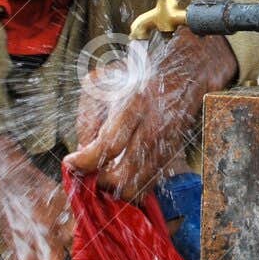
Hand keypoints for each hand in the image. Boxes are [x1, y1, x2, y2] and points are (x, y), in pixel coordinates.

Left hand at [64, 30, 236, 200]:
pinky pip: (150, 183)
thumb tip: (83, 149)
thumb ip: (90, 115)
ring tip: (105, 173)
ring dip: (117, 187)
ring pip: (139, 186)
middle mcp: (153, 128)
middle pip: (124, 175)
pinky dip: (133, 185)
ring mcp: (166, 144)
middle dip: (101, 181)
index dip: (85, 161)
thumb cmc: (141, 76)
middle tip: (91, 171)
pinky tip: (122, 172)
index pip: (108, 145)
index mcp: (135, 104)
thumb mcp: (106, 83)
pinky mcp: (172, 155)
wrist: (187, 72)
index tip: (71, 161)